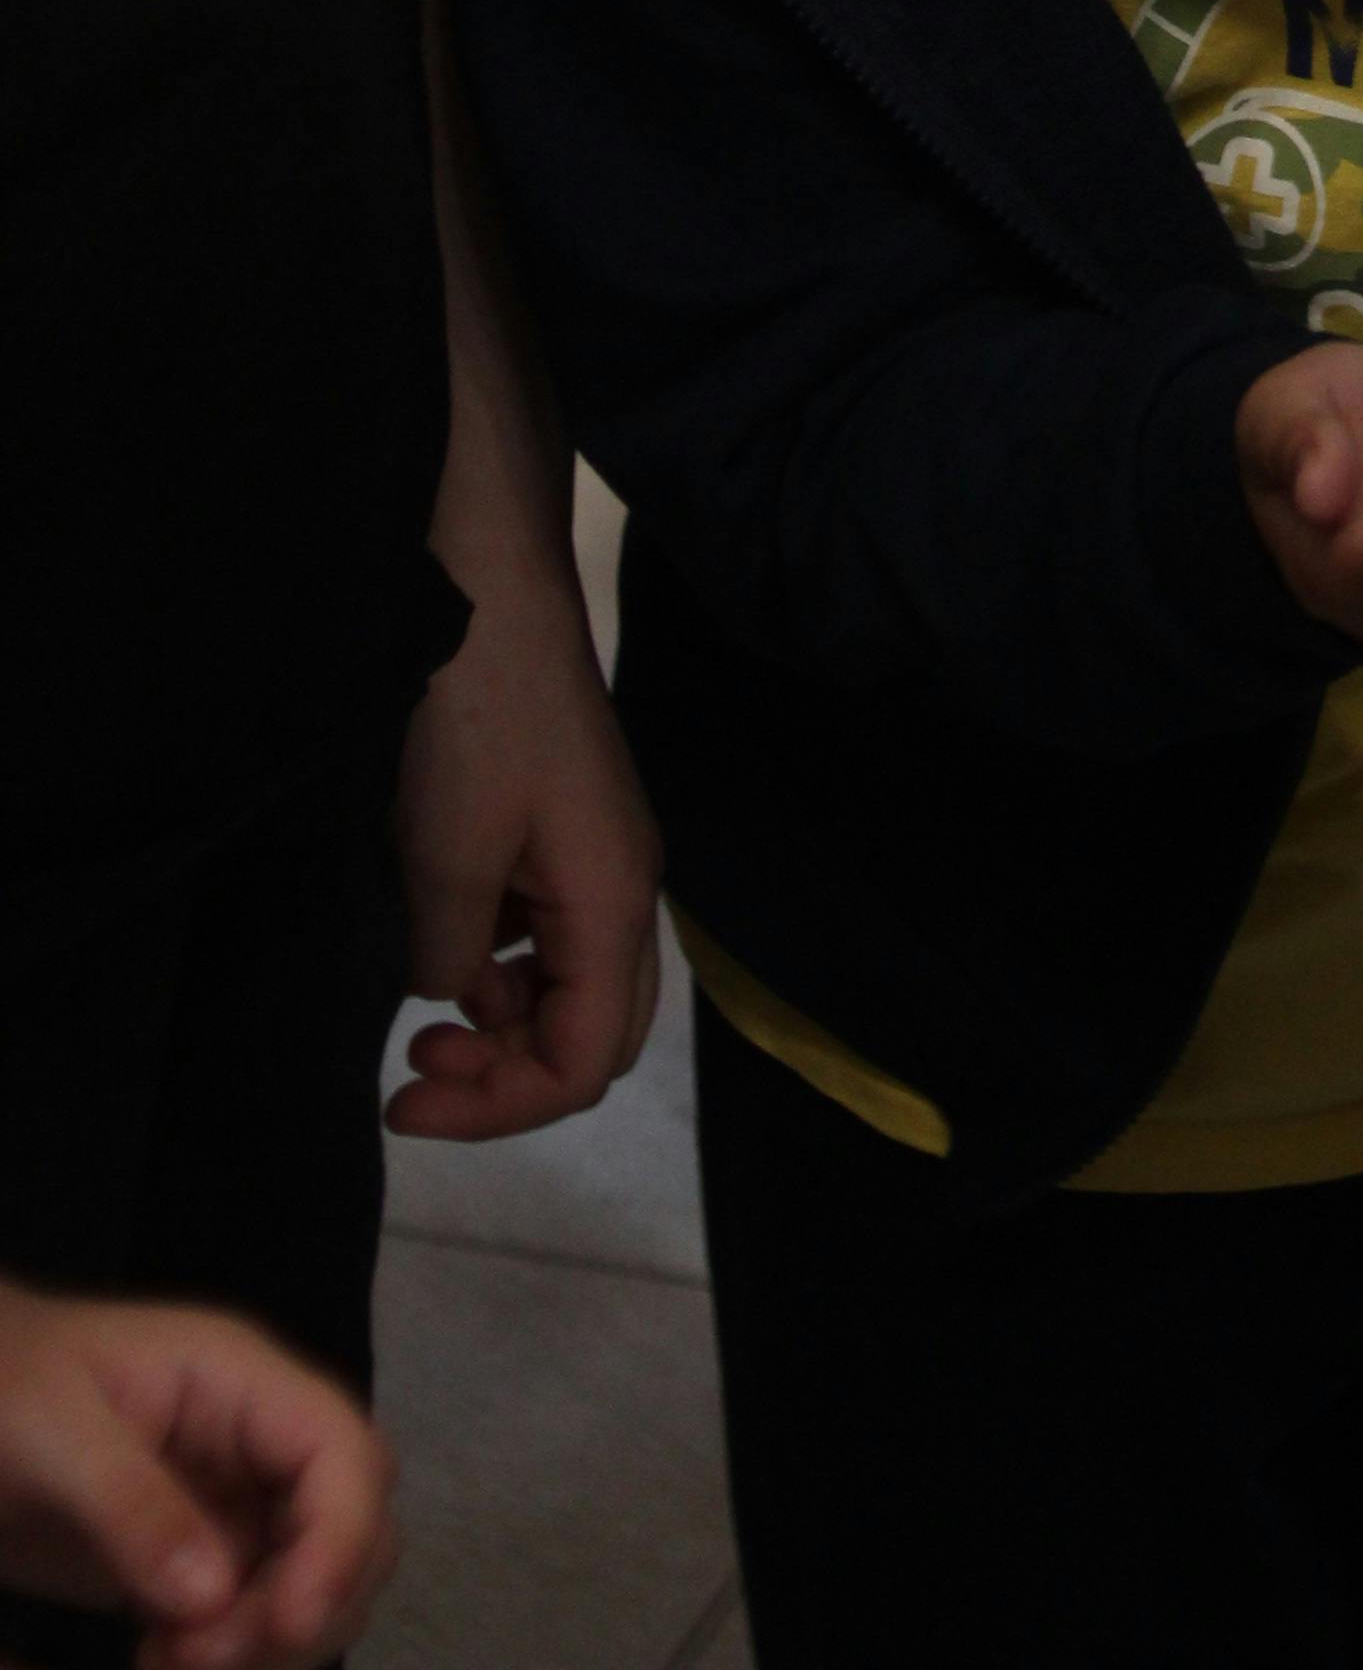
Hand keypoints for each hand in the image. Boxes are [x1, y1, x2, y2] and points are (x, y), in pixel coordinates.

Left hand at [0, 1283, 396, 1669]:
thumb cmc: (3, 1390)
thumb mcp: (54, 1434)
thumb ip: (133, 1506)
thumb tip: (213, 1599)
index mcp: (241, 1381)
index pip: (343, 1452)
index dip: (342, 1539)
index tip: (290, 1625)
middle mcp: (259, 1438)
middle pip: (353, 1520)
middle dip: (302, 1602)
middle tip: (200, 1657)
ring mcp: (236, 1496)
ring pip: (313, 1574)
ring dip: (265, 1638)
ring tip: (166, 1660)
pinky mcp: (203, 1551)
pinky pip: (256, 1608)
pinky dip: (229, 1651)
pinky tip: (156, 1659)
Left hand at [388, 580, 660, 1143]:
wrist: (491, 590)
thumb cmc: (478, 720)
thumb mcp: (447, 857)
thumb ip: (448, 958)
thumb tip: (447, 999)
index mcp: (614, 904)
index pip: (586, 1061)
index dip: (501, 1107)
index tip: (404, 1098)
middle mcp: (624, 890)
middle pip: (596, 1035)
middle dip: (508, 1077)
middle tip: (414, 1071)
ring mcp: (597, 858)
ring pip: (569, 989)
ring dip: (500, 1025)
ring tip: (419, 1019)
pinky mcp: (564, 832)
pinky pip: (543, 938)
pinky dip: (494, 969)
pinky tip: (438, 943)